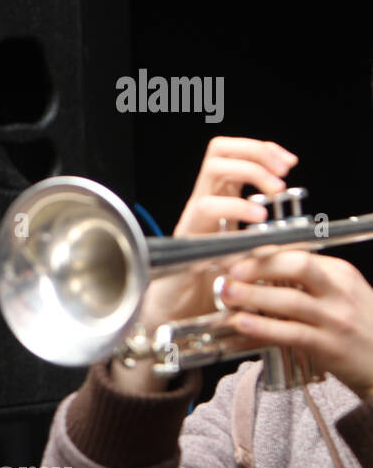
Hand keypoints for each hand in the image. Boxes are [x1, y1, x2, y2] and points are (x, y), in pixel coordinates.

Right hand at [110, 136, 297, 393]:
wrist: (173, 318)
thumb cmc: (204, 290)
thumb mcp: (242, 256)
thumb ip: (261, 238)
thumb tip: (294, 230)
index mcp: (216, 202)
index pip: (232, 155)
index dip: (261, 149)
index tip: (287, 163)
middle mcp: (202, 204)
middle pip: (220, 150)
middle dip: (257, 151)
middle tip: (281, 171)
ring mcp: (193, 218)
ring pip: (214, 169)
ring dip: (251, 171)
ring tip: (273, 190)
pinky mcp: (187, 236)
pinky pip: (207, 208)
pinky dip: (237, 206)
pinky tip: (256, 219)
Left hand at [221, 252, 372, 401]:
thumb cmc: (356, 328)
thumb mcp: (337, 296)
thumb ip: (304, 284)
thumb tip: (253, 274)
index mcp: (340, 273)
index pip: (299, 253)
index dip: (264, 253)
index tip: (236, 256)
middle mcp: (340, 292)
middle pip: (298, 267)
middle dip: (260, 266)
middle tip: (231, 270)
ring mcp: (336, 319)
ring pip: (291, 300)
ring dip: (254, 296)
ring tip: (227, 294)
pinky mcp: (330, 346)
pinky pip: (292, 333)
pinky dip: (263, 328)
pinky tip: (241, 324)